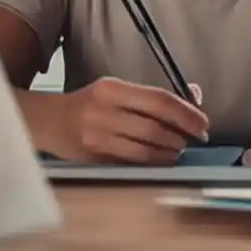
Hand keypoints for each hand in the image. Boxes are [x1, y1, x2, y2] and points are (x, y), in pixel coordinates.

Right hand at [46, 77, 208, 164]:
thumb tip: (195, 97)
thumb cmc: (90, 104)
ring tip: (178, 149)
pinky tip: (162, 159)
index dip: (186, 113)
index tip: (203, 123)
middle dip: (181, 136)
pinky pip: (132, 162)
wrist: (48, 121)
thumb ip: (152, 96)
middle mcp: (103, 111)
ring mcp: (96, 137)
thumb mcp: (117, 90)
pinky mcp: (94, 158)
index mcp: (111, 89)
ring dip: (169, 152)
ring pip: (144, 149)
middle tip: (194, 139)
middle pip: (154, 127)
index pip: (158, 100)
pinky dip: (153, 162)